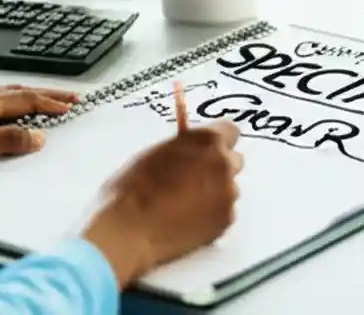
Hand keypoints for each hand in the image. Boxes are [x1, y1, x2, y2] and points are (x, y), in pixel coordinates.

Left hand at [0, 85, 77, 166]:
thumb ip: (6, 140)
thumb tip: (39, 137)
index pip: (27, 100)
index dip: (50, 104)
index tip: (70, 106)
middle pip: (20, 91)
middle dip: (47, 94)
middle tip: (68, 96)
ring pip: (5, 93)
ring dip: (29, 95)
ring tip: (43, 98)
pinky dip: (10, 99)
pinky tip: (4, 106)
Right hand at [82, 122, 243, 287]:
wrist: (129, 231)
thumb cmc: (132, 189)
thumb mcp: (153, 153)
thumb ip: (182, 147)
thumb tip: (191, 149)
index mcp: (204, 141)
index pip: (229, 131)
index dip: (217, 143)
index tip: (206, 152)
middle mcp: (223, 164)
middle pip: (233, 161)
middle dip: (218, 167)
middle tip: (195, 179)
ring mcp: (228, 194)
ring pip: (229, 188)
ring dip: (216, 193)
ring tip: (187, 205)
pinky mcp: (226, 221)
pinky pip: (225, 212)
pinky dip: (212, 215)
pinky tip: (188, 221)